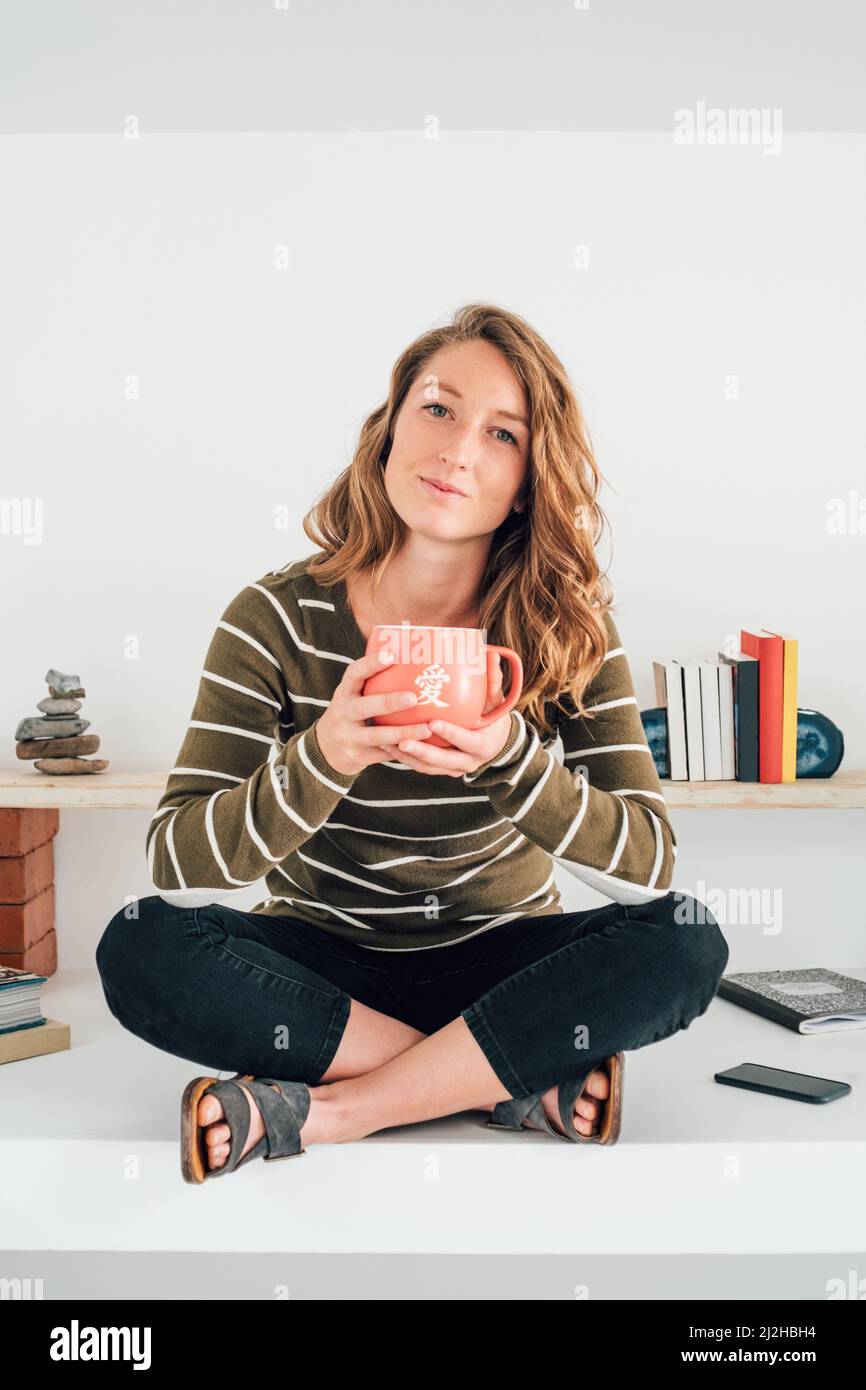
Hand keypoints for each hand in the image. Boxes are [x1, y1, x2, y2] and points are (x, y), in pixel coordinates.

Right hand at [316, 648, 432, 776]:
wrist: (325, 750)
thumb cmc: (350, 714)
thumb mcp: (352, 696)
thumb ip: (373, 683)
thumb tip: (412, 657)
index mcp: (344, 693)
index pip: (353, 674)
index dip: (371, 664)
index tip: (391, 655)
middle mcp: (343, 714)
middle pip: (364, 707)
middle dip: (388, 702)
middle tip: (413, 697)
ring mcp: (349, 737)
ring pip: (377, 736)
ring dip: (403, 733)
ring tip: (426, 729)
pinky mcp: (357, 756)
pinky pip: (383, 754)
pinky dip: (402, 752)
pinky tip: (422, 749)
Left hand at [387, 651, 513, 778]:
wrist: (493, 743)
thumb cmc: (491, 718)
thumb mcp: (495, 703)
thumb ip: (493, 683)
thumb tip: (493, 656)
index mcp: (483, 746)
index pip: (467, 741)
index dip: (451, 733)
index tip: (433, 722)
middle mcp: (468, 761)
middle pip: (443, 760)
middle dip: (422, 751)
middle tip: (402, 740)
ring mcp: (453, 769)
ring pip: (428, 766)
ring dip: (407, 757)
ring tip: (387, 743)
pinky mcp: (440, 770)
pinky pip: (420, 767)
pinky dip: (404, 758)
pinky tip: (386, 746)